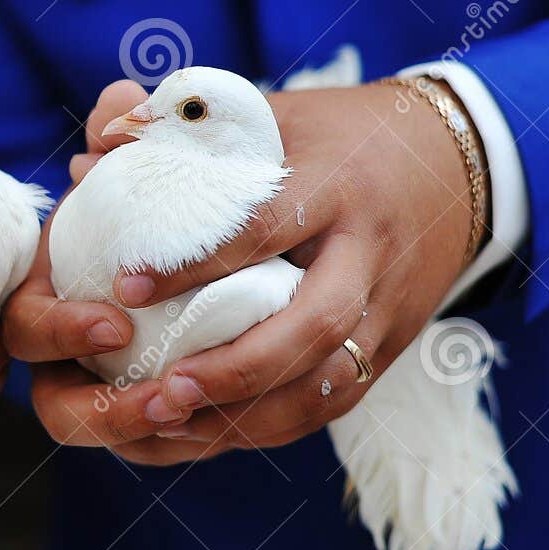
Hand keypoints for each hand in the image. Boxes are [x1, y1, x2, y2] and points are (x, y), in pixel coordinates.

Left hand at [6, 77, 481, 464]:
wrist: (454, 163)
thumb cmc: (338, 134)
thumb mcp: (271, 115)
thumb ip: (181, 130)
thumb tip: (94, 149)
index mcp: (336, 183)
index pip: (268, 227)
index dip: (197, 261)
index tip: (126, 287)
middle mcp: (368, 253)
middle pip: (315, 325)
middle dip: (235, 368)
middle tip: (157, 390)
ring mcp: (387, 308)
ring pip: (328, 383)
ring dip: (247, 416)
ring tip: (169, 425)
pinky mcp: (390, 347)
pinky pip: (332, 403)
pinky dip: (269, 427)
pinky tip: (206, 434)